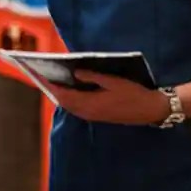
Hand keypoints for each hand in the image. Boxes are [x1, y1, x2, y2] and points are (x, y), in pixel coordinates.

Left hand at [42, 70, 170, 125]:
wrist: (149, 110)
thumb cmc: (132, 93)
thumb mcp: (113, 81)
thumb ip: (93, 77)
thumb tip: (75, 73)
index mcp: (90, 104)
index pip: (64, 96)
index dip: (52, 86)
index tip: (42, 76)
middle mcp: (88, 113)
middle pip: (64, 102)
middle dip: (54, 90)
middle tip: (44, 76)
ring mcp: (93, 116)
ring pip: (71, 107)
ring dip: (62, 96)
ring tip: (54, 81)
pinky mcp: (97, 117)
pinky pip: (78, 109)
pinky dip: (71, 100)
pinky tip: (71, 90)